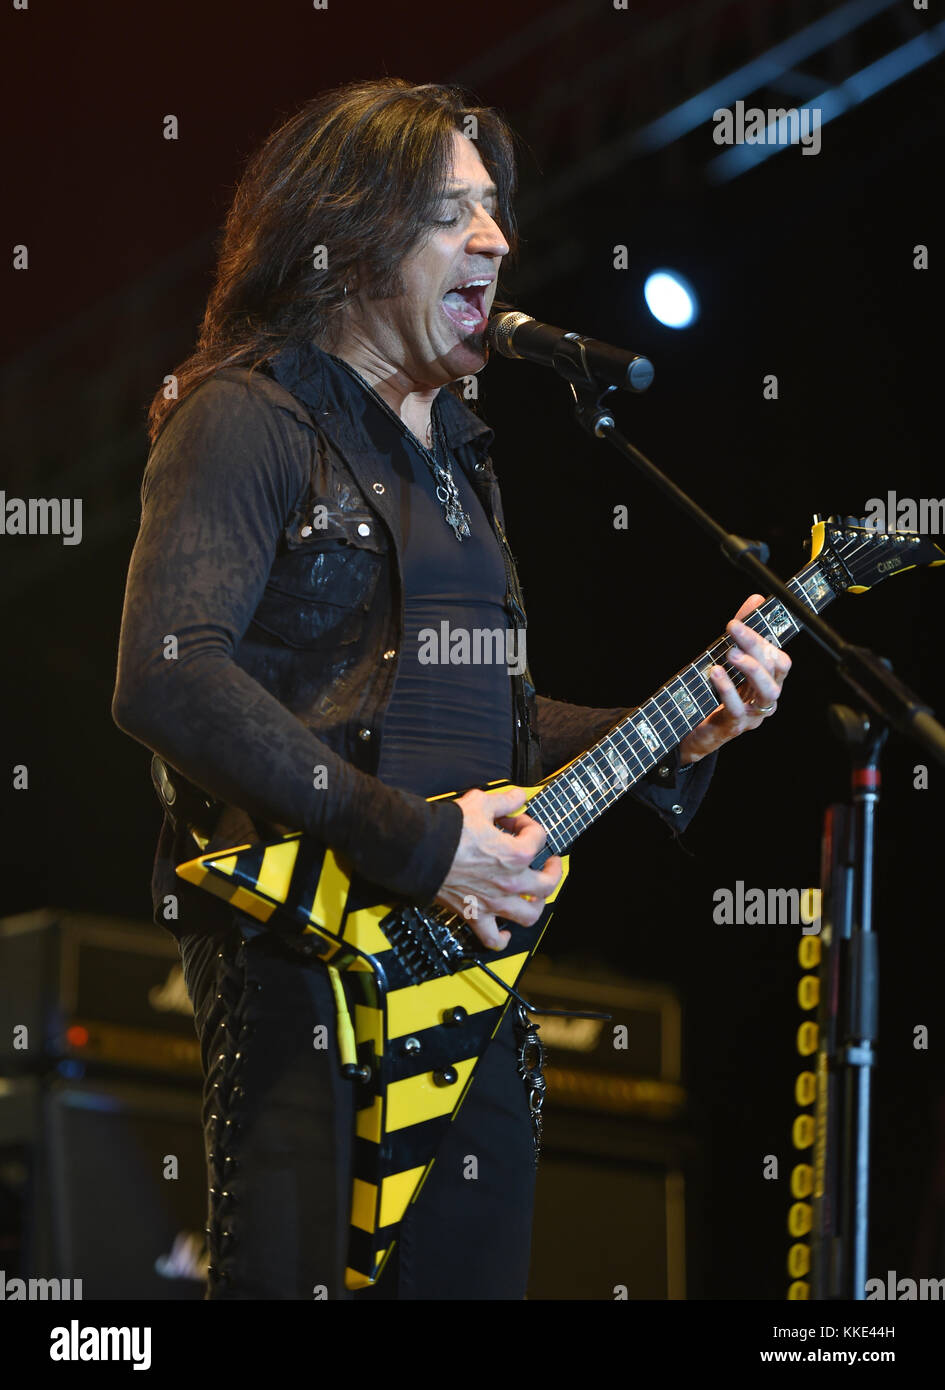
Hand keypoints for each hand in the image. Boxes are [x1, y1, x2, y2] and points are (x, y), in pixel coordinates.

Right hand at [434, 784, 563, 951]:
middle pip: (547, 883)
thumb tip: (518, 796)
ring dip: (537, 905)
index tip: (515, 820)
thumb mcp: (480, 804)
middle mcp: (510, 883)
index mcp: (516, 855)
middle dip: (553, 870)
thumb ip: (504, 801)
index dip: (528, 824)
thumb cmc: (448, 831)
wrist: (419, 851)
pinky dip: (501, 939)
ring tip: (536, 896)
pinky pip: (492, 938)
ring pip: (530, 915)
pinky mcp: (474, 914)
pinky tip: (504, 932)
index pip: (538, 838)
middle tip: (550, 861)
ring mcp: (494, 902)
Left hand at [678, 594, 791, 763]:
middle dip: (755, 645)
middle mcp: (767, 699)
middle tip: (733, 628)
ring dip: (750, 668)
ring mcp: (754, 715)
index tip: (744, 621)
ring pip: (767, 691)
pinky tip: (715, 673)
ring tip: (729, 653)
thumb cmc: (715, 693)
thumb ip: (741, 632)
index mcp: (769, 682)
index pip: (781, 660)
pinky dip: (727, 689)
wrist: (695, 730)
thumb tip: (756, 599)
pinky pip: (737, 708)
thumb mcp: (727, 659)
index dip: (766, 640)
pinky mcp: (735, 726)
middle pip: (774, 671)